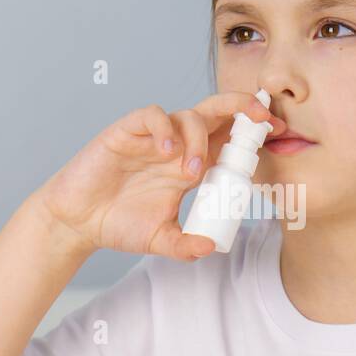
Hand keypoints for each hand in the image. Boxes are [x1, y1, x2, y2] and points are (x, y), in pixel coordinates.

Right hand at [37, 92, 284, 261]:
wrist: (77, 221)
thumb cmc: (119, 223)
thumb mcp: (159, 240)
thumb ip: (186, 245)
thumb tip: (213, 249)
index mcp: (191, 164)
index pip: (228, 138)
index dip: (252, 132)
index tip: (278, 135)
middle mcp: (177, 145)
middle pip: (216, 111)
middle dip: (242, 107)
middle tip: (262, 119)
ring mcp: (153, 136)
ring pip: (188, 114)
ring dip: (197, 138)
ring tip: (190, 172)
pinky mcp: (127, 131)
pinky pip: (153, 115)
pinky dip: (165, 128)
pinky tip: (167, 152)